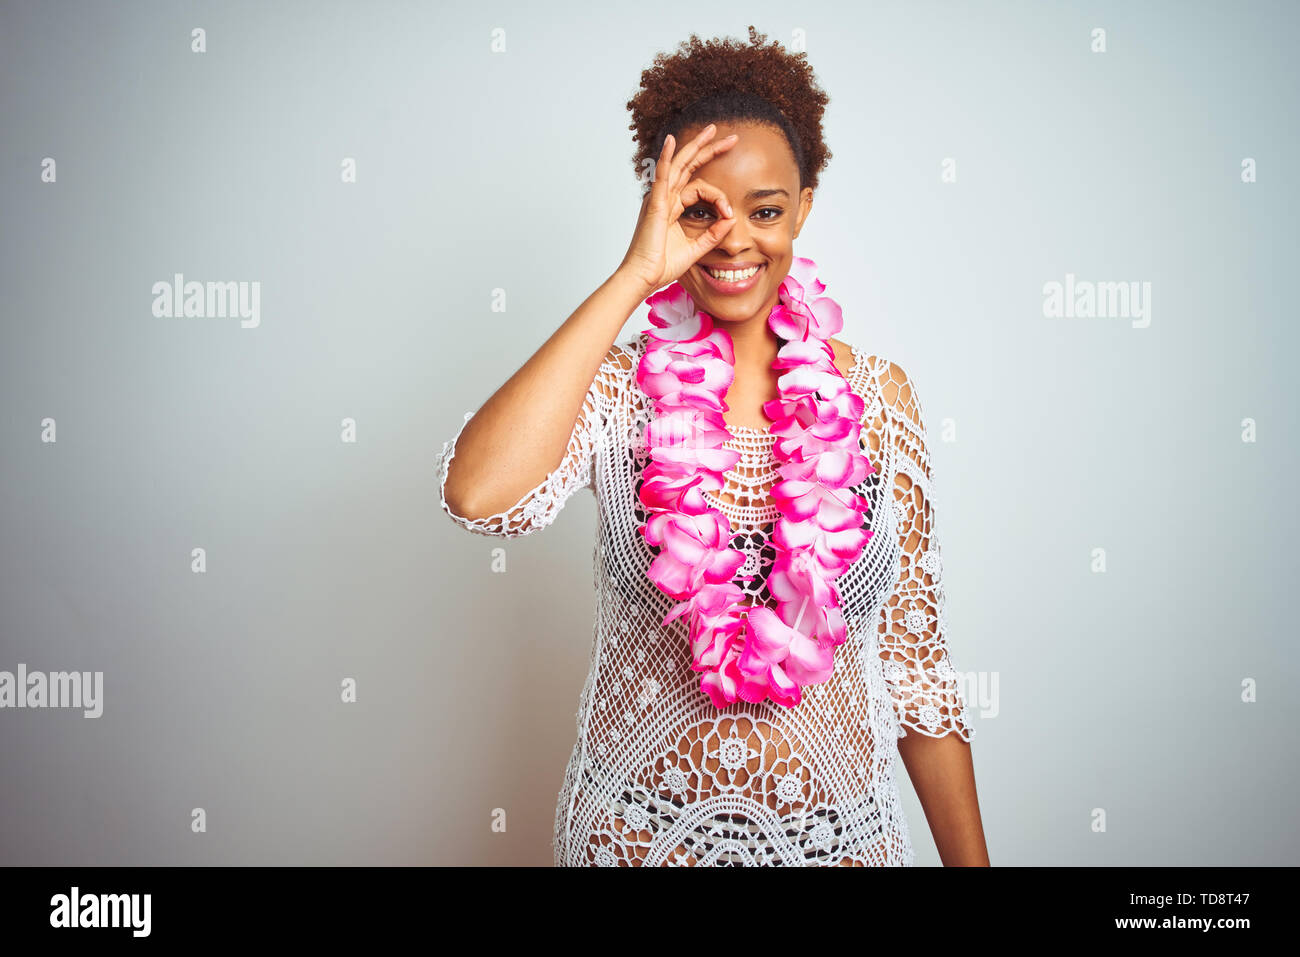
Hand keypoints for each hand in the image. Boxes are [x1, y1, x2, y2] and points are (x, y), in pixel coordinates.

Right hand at [617, 124, 739, 295]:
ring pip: (679, 165)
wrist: (643, 277)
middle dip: (709, 149)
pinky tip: (670, 141)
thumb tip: (731, 219)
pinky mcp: (654, 204)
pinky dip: (665, 157)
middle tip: (730, 137)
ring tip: (713, 130)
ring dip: (696, 146)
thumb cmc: (661, 266)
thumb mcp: (696, 248)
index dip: (720, 197)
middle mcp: (665, 198)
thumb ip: (713, 234)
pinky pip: (661, 176)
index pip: (701, 188)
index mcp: (672, 207)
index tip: (729, 213)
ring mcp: (658, 199)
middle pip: (689, 166)